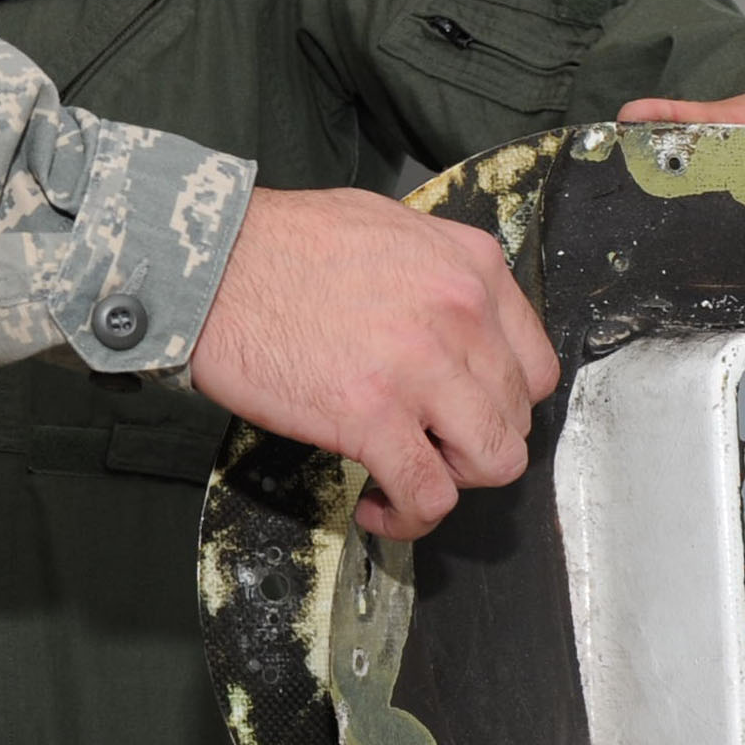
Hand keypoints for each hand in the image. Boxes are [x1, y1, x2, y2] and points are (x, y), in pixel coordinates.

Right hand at [191, 186, 558, 539]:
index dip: (501, 401)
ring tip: (409, 472)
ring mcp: (422, 368)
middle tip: (426, 441)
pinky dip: (409, 517)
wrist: (210, 263)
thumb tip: (452, 322)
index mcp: (471, 267)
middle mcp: (462, 315)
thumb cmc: (279, 243)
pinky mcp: (373, 417)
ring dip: (453, 479)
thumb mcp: (387, 227)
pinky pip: (428, 495)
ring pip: (493, 462)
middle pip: (515, 417)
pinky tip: (376, 506)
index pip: (534, 364)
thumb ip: (439, 272)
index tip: (465, 411)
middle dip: (473, 441)